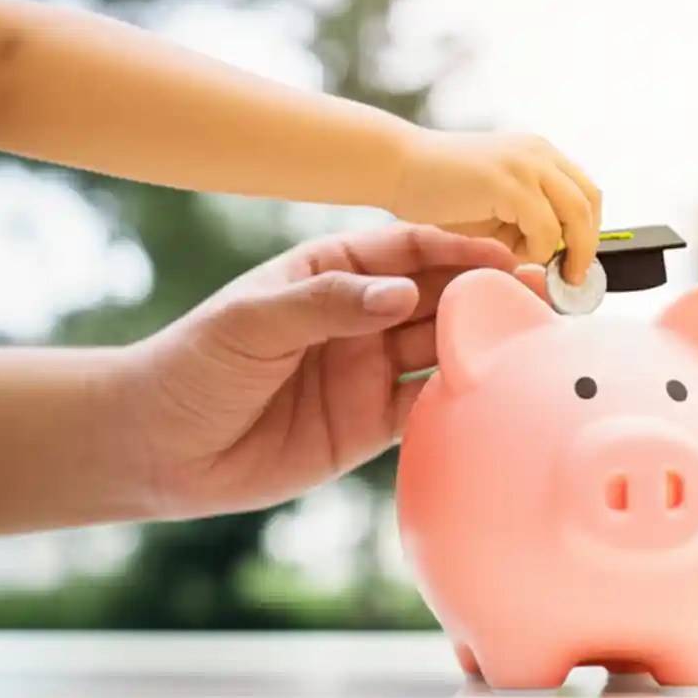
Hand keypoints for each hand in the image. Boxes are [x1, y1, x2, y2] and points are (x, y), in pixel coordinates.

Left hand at [113, 224, 526, 518]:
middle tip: (539, 293)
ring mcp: (365, 368)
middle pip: (435, 296)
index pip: (406, 249)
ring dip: (482, 342)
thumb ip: (328, 304)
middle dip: (485, 292)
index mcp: (330, 271)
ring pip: (438, 348)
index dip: (456, 248)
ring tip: (532, 339)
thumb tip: (403, 294)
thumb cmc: (194, 365)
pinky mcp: (367, 423)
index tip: (503, 253)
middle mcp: (357, 316)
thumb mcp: (252, 321)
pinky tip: (493, 393)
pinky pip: (424, 405)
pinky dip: (459, 398)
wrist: (158, 448)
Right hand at [389, 129, 601, 284]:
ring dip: (565, 250)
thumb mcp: (495, 207)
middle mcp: (539, 152)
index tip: (576, 262)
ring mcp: (526, 163)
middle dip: (586, 245)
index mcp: (539, 154)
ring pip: (576, 215)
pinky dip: (536, 249)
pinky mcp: (509, 182)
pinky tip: (511, 253)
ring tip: (540, 268)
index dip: (588, 231)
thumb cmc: (438, 191)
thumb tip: (554, 258)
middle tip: (570, 276)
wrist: (396, 166)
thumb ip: (527, 224)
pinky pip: (545, 227)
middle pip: (590, 201)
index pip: (586, 193)